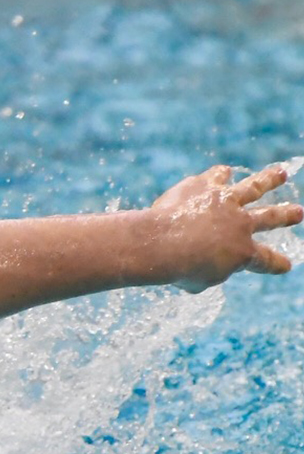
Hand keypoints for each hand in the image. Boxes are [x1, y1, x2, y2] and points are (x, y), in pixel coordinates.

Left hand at [149, 164, 302, 292]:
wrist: (162, 243)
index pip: (265, 260)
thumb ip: (210, 271)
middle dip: (286, 216)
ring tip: (280, 173)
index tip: (286, 265)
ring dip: (269, 180)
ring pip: (254, 188)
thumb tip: (206, 262)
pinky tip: (223, 171)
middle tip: (299, 212)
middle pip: (270, 218)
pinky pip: (217, 176)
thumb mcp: (200, 281)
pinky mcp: (205, 186)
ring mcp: (225, 202)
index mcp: (243, 253)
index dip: (276, 263)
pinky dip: (221, 174)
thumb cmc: (179, 269)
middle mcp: (241, 224)